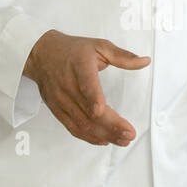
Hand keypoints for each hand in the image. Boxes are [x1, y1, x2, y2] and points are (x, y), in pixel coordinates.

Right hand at [23, 30, 150, 145]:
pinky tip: (104, 140)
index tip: (101, 109)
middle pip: (88, 110)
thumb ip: (123, 56)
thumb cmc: (73, 50)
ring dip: (104, 134)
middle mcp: (68, 85)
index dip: (93, 97)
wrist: (41, 54)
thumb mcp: (99, 46)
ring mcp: (61, 100)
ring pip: (82, 123)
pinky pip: (73, 128)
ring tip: (123, 140)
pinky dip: (89, 137)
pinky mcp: (57, 110)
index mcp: (80, 66)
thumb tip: (145, 61)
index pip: (86, 83)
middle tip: (130, 134)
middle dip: (111, 125)